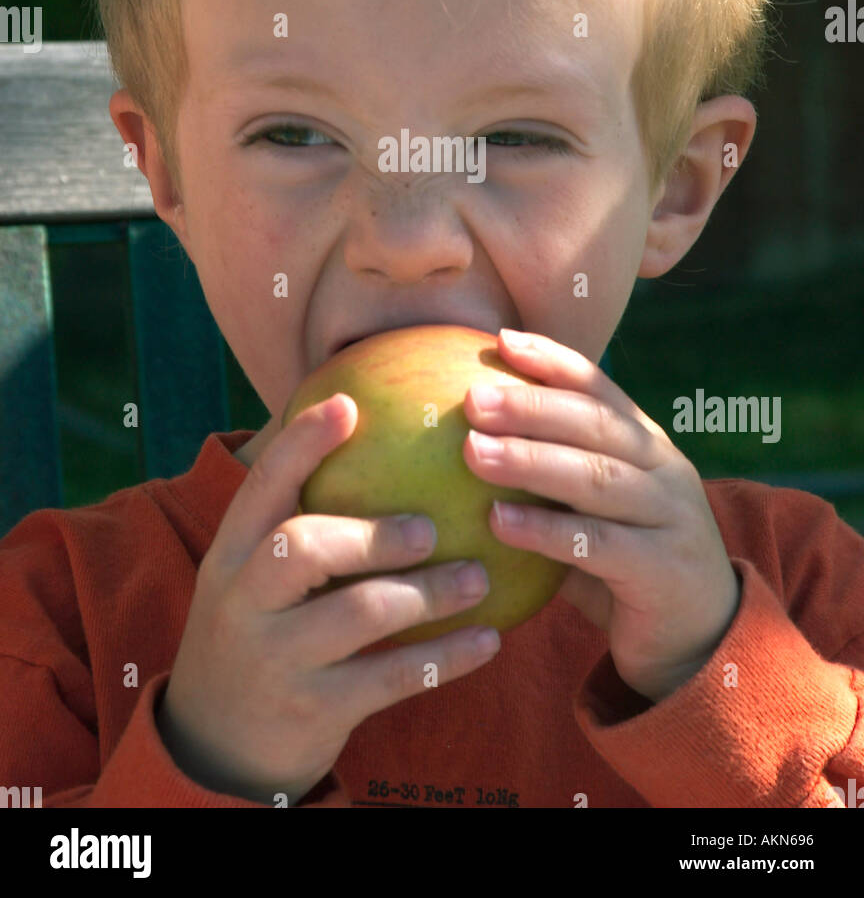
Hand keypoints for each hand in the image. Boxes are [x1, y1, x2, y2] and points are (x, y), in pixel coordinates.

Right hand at [157, 394, 500, 805]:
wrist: (215, 742)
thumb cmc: (259, 628)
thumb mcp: (251, 575)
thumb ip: (296, 518)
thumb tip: (362, 426)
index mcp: (230, 554)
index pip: (262, 488)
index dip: (301, 444)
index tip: (348, 406)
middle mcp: (246, 601)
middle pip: (305, 547)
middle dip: (375, 531)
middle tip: (431, 528)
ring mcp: (278, 658)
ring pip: (360, 612)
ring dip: (429, 592)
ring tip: (477, 578)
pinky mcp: (315, 709)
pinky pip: (392, 676)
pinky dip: (447, 656)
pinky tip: (488, 638)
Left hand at [462, 330, 741, 702]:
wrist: (701, 638)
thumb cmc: (626, 563)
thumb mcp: (595, 508)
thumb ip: (552, 475)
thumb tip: (465, 437)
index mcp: (646, 443)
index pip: (598, 388)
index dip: (552, 360)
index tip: (502, 342)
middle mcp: (664, 470)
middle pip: (594, 425)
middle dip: (530, 407)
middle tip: (472, 400)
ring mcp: (671, 518)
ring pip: (596, 478)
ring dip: (530, 461)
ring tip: (472, 452)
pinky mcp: (664, 571)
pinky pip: (598, 545)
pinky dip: (545, 531)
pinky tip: (498, 523)